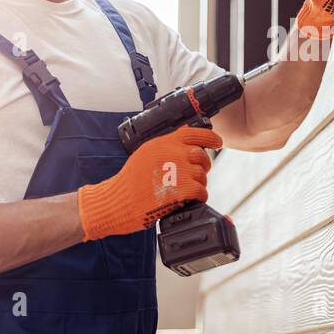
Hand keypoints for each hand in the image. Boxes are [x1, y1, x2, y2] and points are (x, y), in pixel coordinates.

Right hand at [76, 125, 222, 240]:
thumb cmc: (129, 181)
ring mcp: (176, 172)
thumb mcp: (145, 153)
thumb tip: (186, 132)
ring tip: (187, 190)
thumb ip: (166, 144)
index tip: (218, 142)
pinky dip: (199, 197)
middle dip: (203, 166)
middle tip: (195, 175)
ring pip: (202, 175)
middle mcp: (171, 154)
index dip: (210, 137)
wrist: (115, 201)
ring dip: (199, 184)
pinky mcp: (179, 191)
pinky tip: (191, 199)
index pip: (193, 133)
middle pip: (201, 156)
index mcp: (162, 143)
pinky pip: (201, 191)